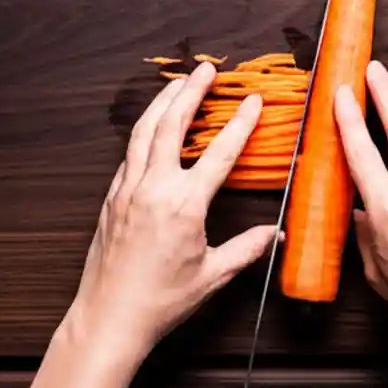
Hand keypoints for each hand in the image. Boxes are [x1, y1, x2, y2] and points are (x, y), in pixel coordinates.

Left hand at [68, 62, 276, 361]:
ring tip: (177, 84)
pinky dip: (142, 134)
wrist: (109, 318)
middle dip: (191, 92)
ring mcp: (128, 190)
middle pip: (172, 125)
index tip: (254, 100)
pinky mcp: (112, 199)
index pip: (220, 152)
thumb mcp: (213, 275)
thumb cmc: (162, 302)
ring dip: (162, 103)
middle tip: (206, 69)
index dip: (240, 123)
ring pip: (143, 132)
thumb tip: (277, 233)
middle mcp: (154, 189)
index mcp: (184, 205)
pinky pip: (129, 155)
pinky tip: (151, 129)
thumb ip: (247, 248)